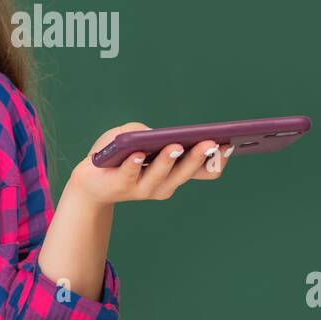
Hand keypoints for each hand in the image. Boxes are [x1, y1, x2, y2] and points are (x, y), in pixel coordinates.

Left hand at [66, 122, 233, 205]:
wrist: (91, 182)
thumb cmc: (118, 155)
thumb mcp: (132, 135)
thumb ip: (143, 130)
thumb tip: (149, 136)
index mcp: (175, 173)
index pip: (203, 171)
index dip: (217, 161)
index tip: (229, 146)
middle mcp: (164, 185)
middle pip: (185, 172)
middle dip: (197, 156)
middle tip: (210, 143)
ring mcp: (143, 188)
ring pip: (159, 175)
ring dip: (168, 160)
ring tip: (175, 146)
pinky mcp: (120, 186)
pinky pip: (129, 174)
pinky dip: (134, 164)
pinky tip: (138, 154)